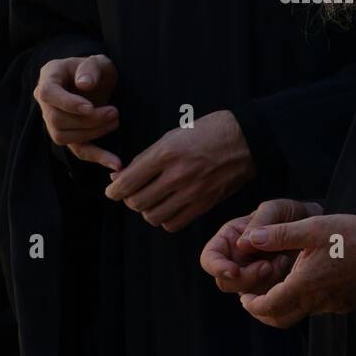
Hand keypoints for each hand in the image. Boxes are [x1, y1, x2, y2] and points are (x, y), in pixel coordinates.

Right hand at [33, 55, 120, 167]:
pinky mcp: (68, 136)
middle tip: (114, 112)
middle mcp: (45, 101)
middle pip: (56, 119)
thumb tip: (83, 84)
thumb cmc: (95, 69)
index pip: (47, 94)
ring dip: (93, 133)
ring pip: (63, 137)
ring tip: (115, 121)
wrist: (98, 82)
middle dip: (88, 120)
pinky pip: (77, 151)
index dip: (67, 103)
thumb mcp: (97, 61)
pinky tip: (116, 163)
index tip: (89, 107)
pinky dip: (97, 156)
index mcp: (49, 77)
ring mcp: (53, 121)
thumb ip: (91, 66)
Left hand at [103, 110, 255, 231]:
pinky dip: (165, 219)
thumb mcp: (172, 136)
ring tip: (150, 199)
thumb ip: (145, 158)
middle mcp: (177, 175)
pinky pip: (173, 224)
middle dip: (129, 199)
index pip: (128, 182)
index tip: (112, 191)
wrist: (244, 139)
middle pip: (137, 202)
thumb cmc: (205, 132)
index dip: (114, 190)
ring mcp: (191, 193)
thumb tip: (120, 176)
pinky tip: (168, 206)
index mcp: (166, 153)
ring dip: (147, 210)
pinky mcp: (204, 205)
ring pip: (153, 216)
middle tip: (132, 192)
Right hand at [201, 197, 322, 293]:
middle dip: (247, 278)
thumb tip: (240, 245)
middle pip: (225, 282)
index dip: (216, 267)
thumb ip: (260, 223)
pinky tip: (291, 273)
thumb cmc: (292, 214)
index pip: (209, 258)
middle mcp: (237, 261)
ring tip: (284, 262)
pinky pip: (266, 301)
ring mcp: (252, 278)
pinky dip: (277, 292)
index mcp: (230, 239)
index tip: (234, 270)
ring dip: (265, 283)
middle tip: (268, 266)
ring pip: (246, 294)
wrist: (316, 229)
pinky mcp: (269, 291)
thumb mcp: (276, 209)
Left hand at [237, 212, 355, 327]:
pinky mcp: (344, 303)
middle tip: (252, 298)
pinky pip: (318, 307)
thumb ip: (278, 234)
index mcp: (305, 284)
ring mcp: (333, 305)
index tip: (243, 297)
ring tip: (276, 284)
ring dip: (283, 304)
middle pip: (282, 318)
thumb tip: (250, 239)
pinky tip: (304, 279)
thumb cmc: (350, 236)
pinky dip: (303, 299)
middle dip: (263, 311)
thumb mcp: (311, 228)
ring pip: (300, 313)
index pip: (270, 307)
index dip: (252, 305)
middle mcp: (318, 301)